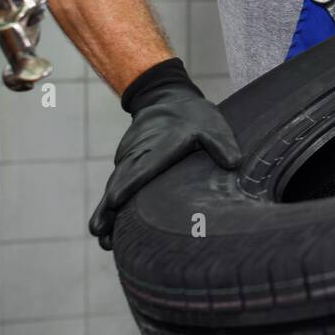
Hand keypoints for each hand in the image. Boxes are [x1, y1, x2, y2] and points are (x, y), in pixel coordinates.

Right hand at [89, 58, 240, 249]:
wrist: (167, 98)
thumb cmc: (194, 116)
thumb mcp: (212, 125)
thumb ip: (222, 143)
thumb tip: (234, 163)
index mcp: (161, 144)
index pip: (143, 165)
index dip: (129, 183)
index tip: (115, 200)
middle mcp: (139, 153)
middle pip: (120, 182)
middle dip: (109, 207)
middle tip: (100, 232)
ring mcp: (129, 159)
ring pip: (114, 186)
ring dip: (106, 211)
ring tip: (100, 236)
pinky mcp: (126, 165)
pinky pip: (116, 185)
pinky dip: (109, 205)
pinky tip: (106, 229)